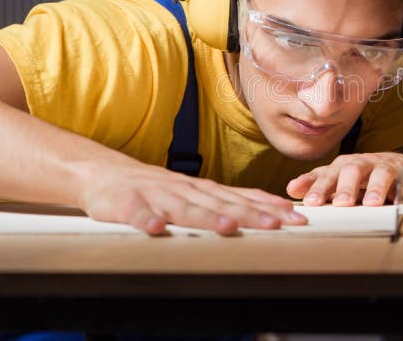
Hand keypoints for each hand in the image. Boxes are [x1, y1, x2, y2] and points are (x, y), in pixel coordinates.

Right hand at [78, 161, 306, 235]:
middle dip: (251, 214)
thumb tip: (271, 211)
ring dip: (207, 218)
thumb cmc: (159, 189)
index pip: (243, 198)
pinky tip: (154, 229)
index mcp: (204, 190)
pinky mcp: (127, 204)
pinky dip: (146, 220)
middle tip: (277, 224)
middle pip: (222, 204)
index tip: (295, 217)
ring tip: (228, 228)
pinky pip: (137, 213)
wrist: (107, 175)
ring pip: (186, 208)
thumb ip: (229, 202)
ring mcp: (158, 196)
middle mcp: (187, 190)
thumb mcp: (198, 194)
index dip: (269, 207)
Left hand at [286, 152, 402, 206]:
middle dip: (347, 187)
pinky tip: (401, 203)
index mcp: (345, 165)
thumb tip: (290, 188)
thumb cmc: (365, 174)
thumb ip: (317, 182)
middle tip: (341, 204)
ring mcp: (387, 168)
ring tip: (372, 203)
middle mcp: (364, 164)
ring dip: (376, 188)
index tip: (310, 202)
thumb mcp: (339, 176)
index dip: (319, 188)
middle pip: (353, 171)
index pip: (328, 175)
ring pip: (381, 174)